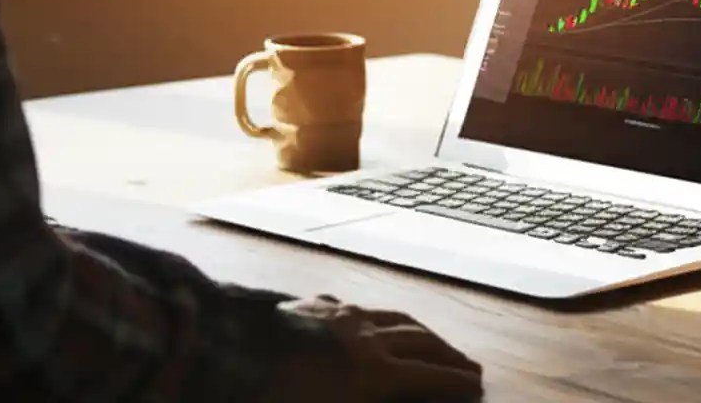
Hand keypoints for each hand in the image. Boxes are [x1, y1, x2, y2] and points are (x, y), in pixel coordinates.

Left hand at [273, 295, 482, 401]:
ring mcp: (338, 316)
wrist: (223, 353)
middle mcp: (365, 338)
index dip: (455, 381)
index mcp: (373, 373)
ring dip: (417, 329)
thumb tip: (389, 392)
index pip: (429, 376)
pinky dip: (368, 315)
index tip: (477, 384)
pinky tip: (363, 318)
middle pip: (420, 340)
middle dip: (446, 353)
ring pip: (392, 316)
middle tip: (465, 363)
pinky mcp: (308, 307)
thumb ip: (369, 401)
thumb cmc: (276, 398)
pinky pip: (349, 306)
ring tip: (429, 338)